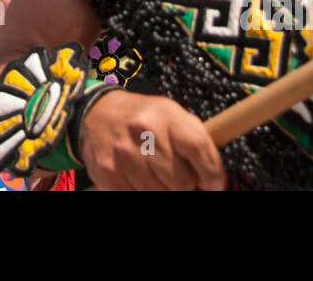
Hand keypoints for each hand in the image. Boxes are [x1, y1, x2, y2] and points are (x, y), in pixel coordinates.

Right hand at [78, 90, 225, 190]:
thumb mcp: (172, 116)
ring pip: (161, 194)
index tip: (212, 185)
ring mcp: (124, 155)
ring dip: (164, 190)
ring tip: (157, 175)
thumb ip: (195, 143)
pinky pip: (138, 198)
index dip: (210, 172)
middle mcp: (143, 132)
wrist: (98, 115)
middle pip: (181, 180)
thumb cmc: (143, 120)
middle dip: (185, 184)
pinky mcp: (109, 175)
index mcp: (166, 114)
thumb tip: (214, 183)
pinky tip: (140, 179)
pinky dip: (144, 192)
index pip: (197, 146)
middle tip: (176, 175)